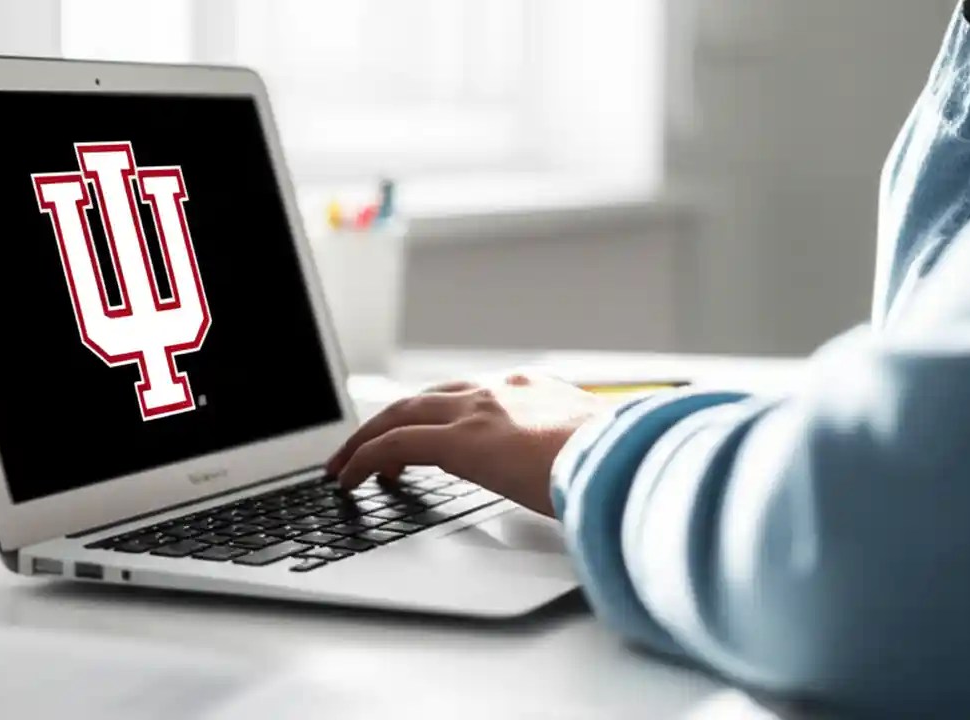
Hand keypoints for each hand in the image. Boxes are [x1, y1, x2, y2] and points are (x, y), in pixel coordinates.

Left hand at [326, 373, 616, 516]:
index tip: (424, 428)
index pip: (468, 394)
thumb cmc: (624, 460)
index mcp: (534, 390)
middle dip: (387, 419)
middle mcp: (499, 392)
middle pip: (423, 398)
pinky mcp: (460, 441)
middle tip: (362, 444)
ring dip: (364, 438)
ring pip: (398, 414)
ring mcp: (477, 412)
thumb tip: (584, 480)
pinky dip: (364, 459)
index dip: (437, 412)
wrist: (626, 455)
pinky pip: (393, 445)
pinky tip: (349, 479)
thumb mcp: (598, 451)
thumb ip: (578, 455)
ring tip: (342, 465)